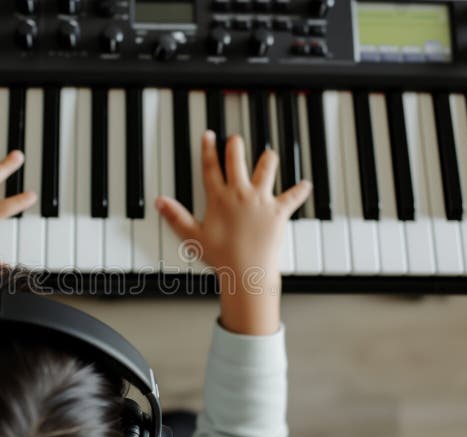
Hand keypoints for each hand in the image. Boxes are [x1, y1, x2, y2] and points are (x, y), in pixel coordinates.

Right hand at [155, 131, 310, 334]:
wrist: (246, 271)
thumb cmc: (221, 256)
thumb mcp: (192, 236)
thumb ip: (176, 216)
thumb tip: (160, 202)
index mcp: (219, 198)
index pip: (211, 168)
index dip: (208, 149)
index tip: (209, 135)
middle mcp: (240, 193)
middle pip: (237, 160)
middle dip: (236, 146)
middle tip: (236, 138)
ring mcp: (261, 200)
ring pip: (266, 169)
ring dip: (268, 159)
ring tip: (269, 154)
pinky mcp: (278, 211)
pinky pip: (293, 196)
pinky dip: (300, 190)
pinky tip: (306, 185)